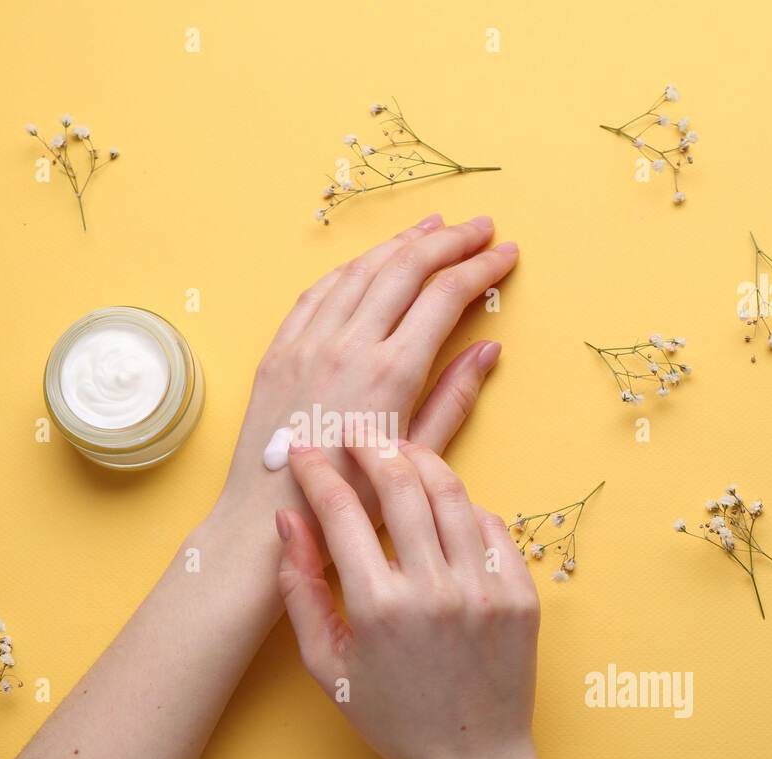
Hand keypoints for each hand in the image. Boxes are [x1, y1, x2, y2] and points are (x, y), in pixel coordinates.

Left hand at [213, 213, 516, 525]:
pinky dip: (352, 268)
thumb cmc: (346, 502)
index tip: (506, 255)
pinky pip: (319, 292)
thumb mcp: (413, 456)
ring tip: (432, 228)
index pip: (444, 296)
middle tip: (480, 228)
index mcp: (390, 374)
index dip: (480, 268)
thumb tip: (487, 351)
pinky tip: (370, 261)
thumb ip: (452, 399)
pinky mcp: (279, 350)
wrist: (265, 517)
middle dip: (449, 241)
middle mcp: (348, 346)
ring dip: (400, 243)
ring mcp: (308, 343)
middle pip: (406, 268)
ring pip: (361, 270)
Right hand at [274, 438, 579, 758]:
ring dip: (420, 460)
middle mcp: (434, 590)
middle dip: (372, 445)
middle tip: (355, 433)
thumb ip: (300, 589)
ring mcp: (485, 589)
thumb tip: (286, 519)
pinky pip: (491, 525)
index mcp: (378, 607)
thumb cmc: (391, 717)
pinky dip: (463, 505)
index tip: (304, 450)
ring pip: (452, 493)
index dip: (317, 470)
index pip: (342, 510)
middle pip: (402, 482)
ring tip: (398, 452)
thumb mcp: (327, 664)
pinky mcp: (520, 593)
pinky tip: (443, 502)